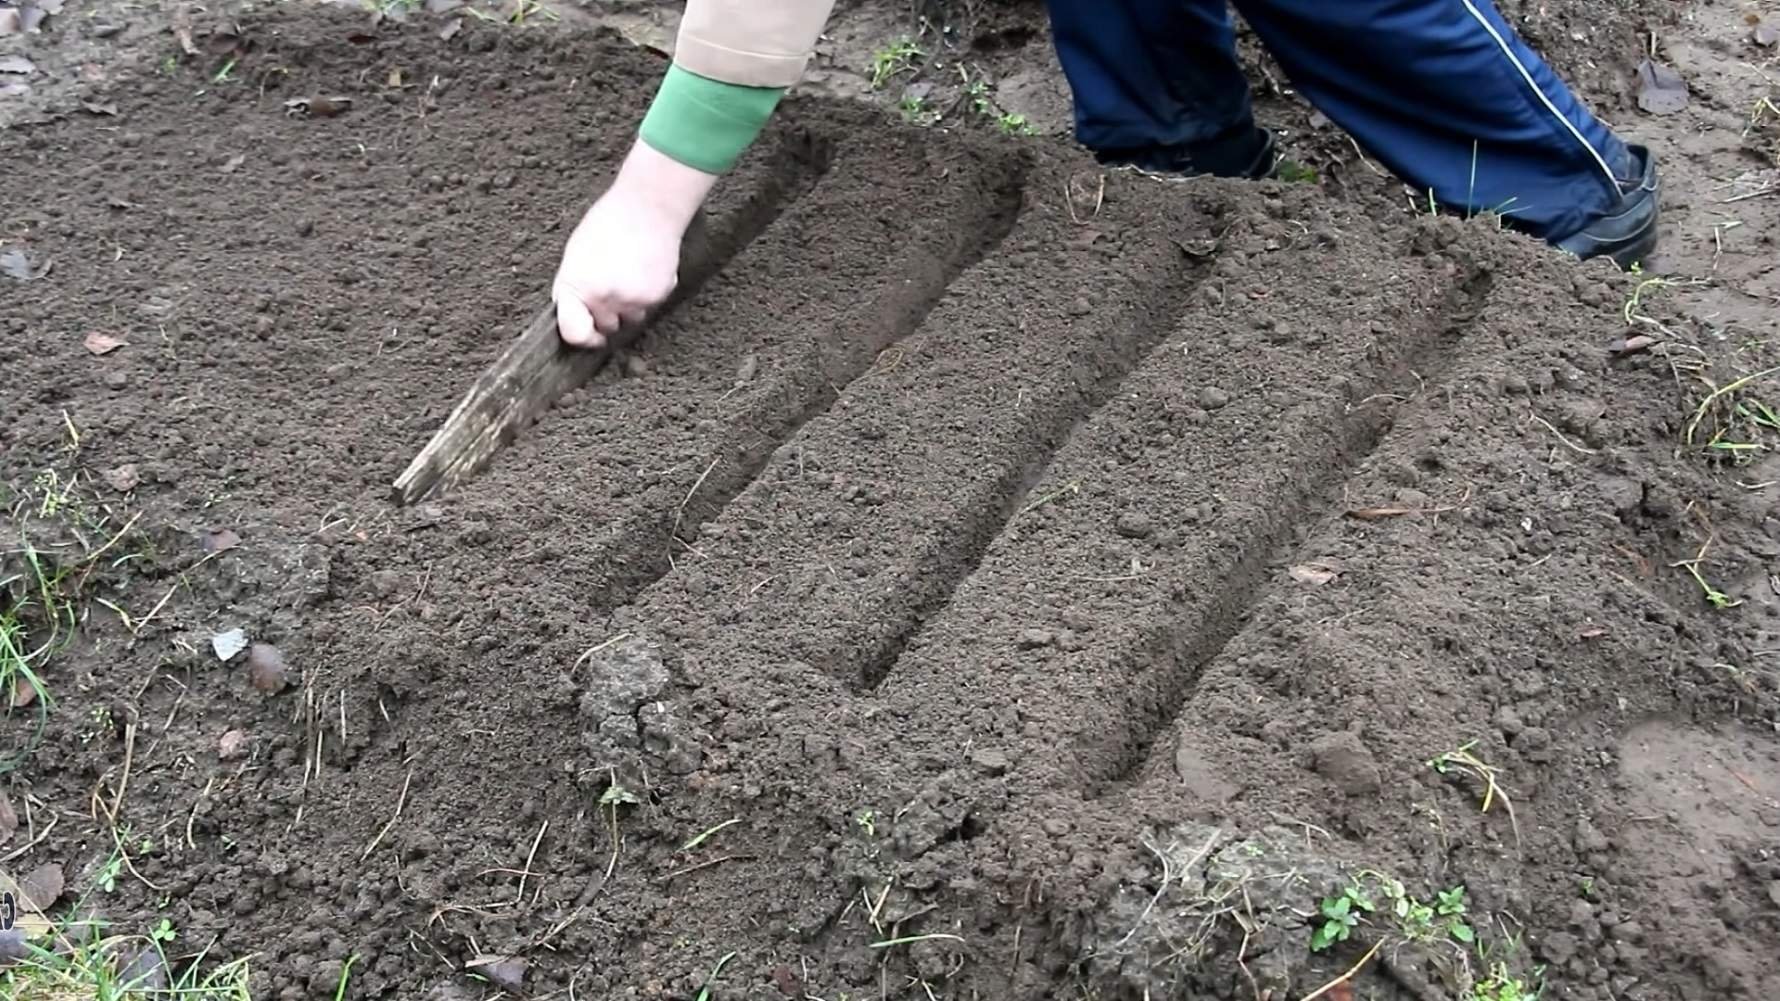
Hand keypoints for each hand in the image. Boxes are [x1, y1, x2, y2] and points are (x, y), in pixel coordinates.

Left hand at [552, 141, 717, 348]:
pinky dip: (648, 294)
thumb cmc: (608, 225)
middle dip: (608, 314)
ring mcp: (632, 300)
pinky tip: (644, 271)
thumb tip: (576, 316)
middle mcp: (603, 298)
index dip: (582, 338)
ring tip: (630, 274)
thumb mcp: (575, 256)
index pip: (574, 333)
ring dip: (630, 306)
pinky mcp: (657, 297)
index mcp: (576, 286)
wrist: (646, 209)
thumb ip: (573, 289)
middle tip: (613, 285)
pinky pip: (650, 307)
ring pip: (631, 320)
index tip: (589, 336)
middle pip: (606, 328)